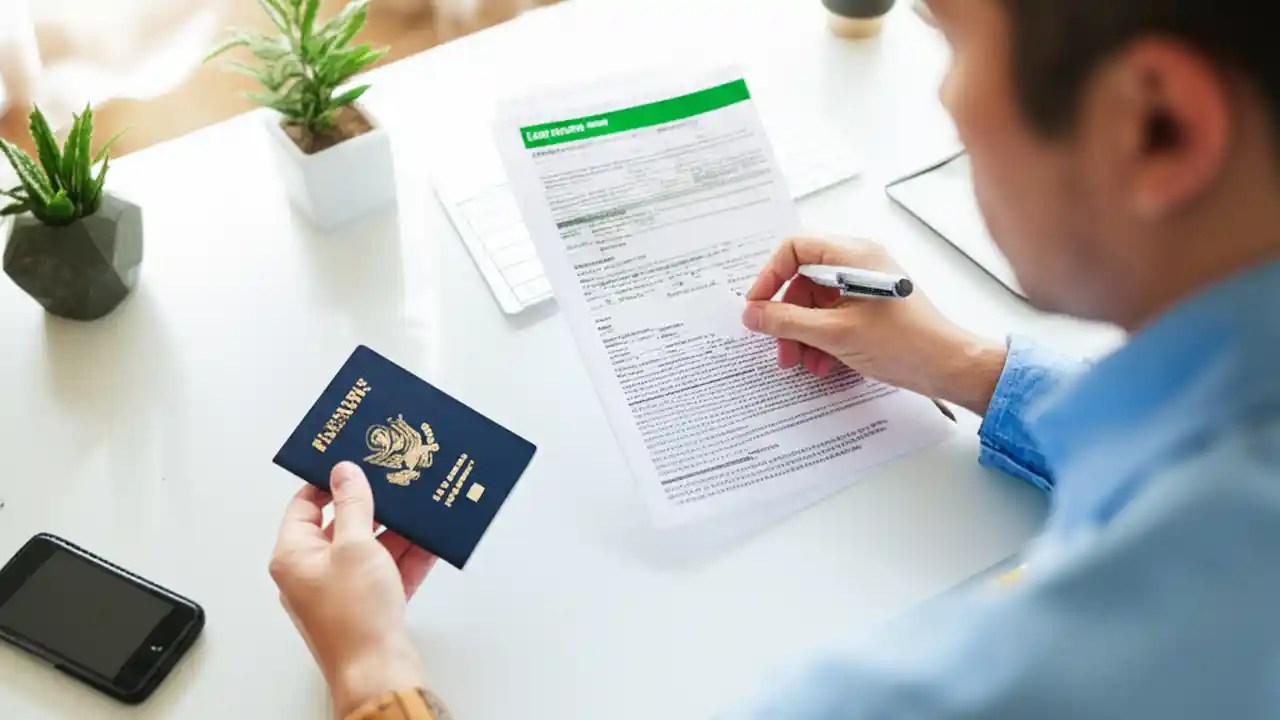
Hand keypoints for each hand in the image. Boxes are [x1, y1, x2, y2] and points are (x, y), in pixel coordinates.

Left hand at [270, 462, 436, 717]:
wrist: (377, 671)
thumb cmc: (354, 617)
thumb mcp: (355, 545)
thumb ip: (352, 504)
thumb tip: (345, 473)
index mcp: (294, 556)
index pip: (304, 506)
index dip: (326, 482)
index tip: (351, 465)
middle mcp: (312, 573)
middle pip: (340, 526)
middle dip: (371, 508)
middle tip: (392, 484)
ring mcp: (340, 591)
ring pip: (367, 549)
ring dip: (394, 533)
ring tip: (417, 510)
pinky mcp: (366, 607)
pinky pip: (385, 572)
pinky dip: (406, 558)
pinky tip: (430, 543)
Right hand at [741, 235, 1007, 413]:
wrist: (948, 367)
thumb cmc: (904, 343)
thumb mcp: (834, 334)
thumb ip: (786, 321)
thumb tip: (752, 314)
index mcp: (852, 256)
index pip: (794, 248)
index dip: (769, 276)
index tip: (756, 307)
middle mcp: (858, 264)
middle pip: (802, 280)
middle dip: (785, 316)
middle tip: (778, 346)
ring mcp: (865, 287)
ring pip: (815, 304)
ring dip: (801, 334)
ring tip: (800, 363)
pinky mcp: (870, 309)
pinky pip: (832, 318)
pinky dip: (821, 340)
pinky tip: (822, 365)